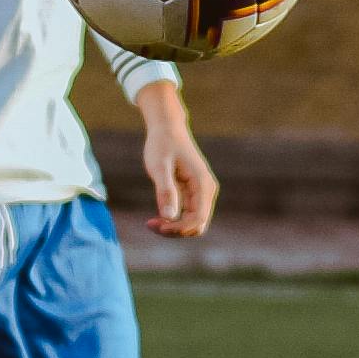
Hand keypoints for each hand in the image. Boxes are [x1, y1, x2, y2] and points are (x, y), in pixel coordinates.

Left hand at [132, 84, 220, 236]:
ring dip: (174, 227)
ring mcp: (202, 193)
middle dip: (176, 230)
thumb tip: (169, 217)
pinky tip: (157, 216)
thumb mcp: (159, 167)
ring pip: (193, 223)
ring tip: (152, 221)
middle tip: (151, 223)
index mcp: (203, 185)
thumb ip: (166, 191)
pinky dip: (174, 221)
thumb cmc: (162, 144)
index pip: (198, 220)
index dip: (178, 229)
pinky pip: (188, 215)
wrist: (167, 127)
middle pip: (197, 226)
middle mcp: (207, 191)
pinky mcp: (194, 193)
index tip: (156, 224)